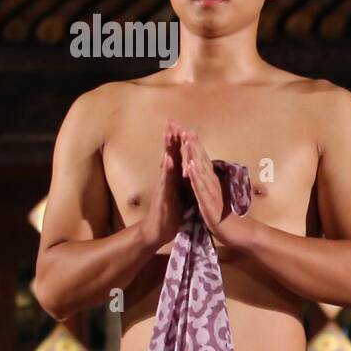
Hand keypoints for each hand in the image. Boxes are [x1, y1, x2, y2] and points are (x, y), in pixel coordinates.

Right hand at [139, 120, 188, 249]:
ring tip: (169, 133)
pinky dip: (167, 169)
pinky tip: (168, 158)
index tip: (181, 124)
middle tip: (171, 120)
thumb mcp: (182, 193)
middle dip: (171, 137)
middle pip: (169, 154)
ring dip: (168, 148)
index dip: (179, 141)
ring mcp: (164, 186)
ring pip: (166, 163)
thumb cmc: (172, 212)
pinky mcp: (163, 195)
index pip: (177, 155)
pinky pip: (166, 180)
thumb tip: (191, 169)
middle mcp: (168, 179)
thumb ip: (184, 180)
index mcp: (175, 177)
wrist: (159, 230)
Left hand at [178, 127, 252, 248]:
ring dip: (194, 155)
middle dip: (194, 145)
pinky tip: (190, 165)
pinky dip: (195, 176)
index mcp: (213, 183)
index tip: (189, 132)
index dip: (196, 148)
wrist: (239, 233)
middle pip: (202, 161)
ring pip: (201, 171)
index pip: (204, 162)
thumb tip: (208, 177)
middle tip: (187, 129)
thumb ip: (213, 187)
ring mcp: (211, 192)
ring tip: (187, 141)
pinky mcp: (209, 203)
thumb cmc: (229, 217)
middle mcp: (213, 184)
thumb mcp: (218, 198)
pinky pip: (200, 188)